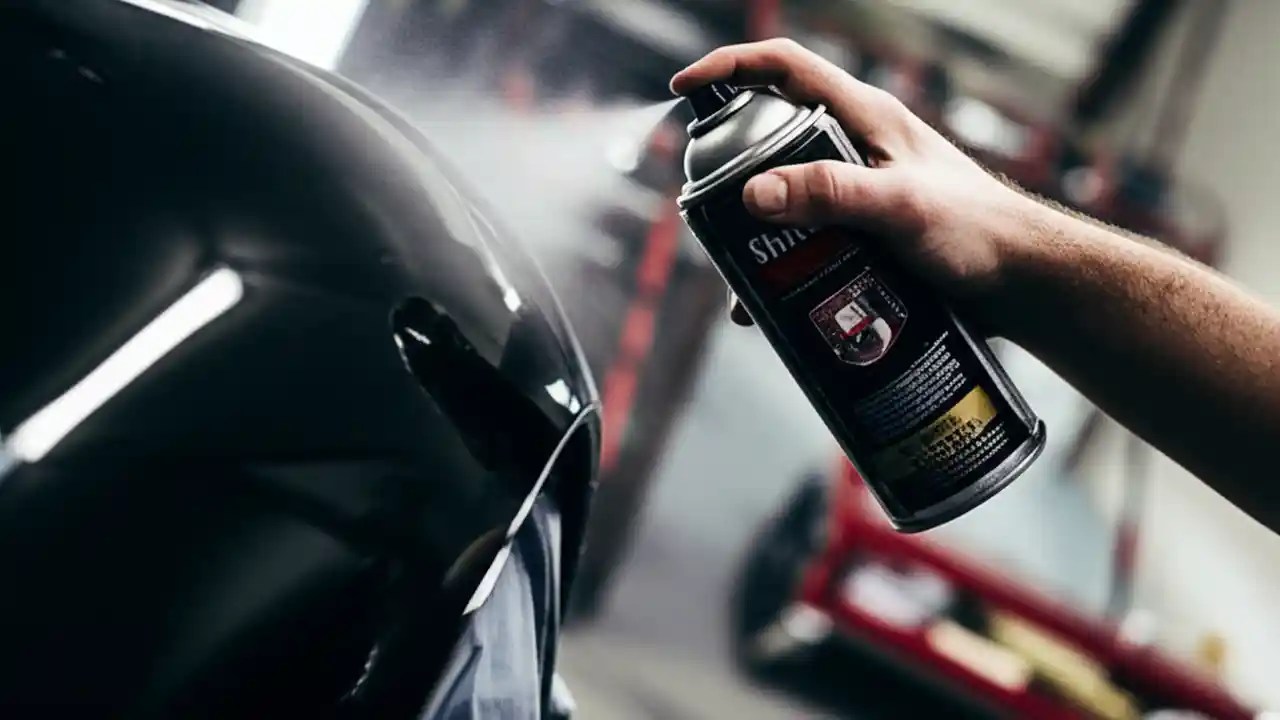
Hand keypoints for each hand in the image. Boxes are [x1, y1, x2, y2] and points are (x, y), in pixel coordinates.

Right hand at [671, 39, 1041, 326]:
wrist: (1025, 283)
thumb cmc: (979, 230)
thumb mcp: (899, 206)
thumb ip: (829, 193)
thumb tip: (753, 193)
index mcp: (865, 117)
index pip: (784, 68)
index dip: (730, 68)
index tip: (683, 90)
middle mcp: (857, 148)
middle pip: (773, 138)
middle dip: (733, 171)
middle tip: (707, 208)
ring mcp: (861, 193)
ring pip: (787, 200)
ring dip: (756, 235)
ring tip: (739, 277)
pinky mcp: (866, 235)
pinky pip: (808, 242)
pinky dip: (782, 269)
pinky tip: (770, 307)